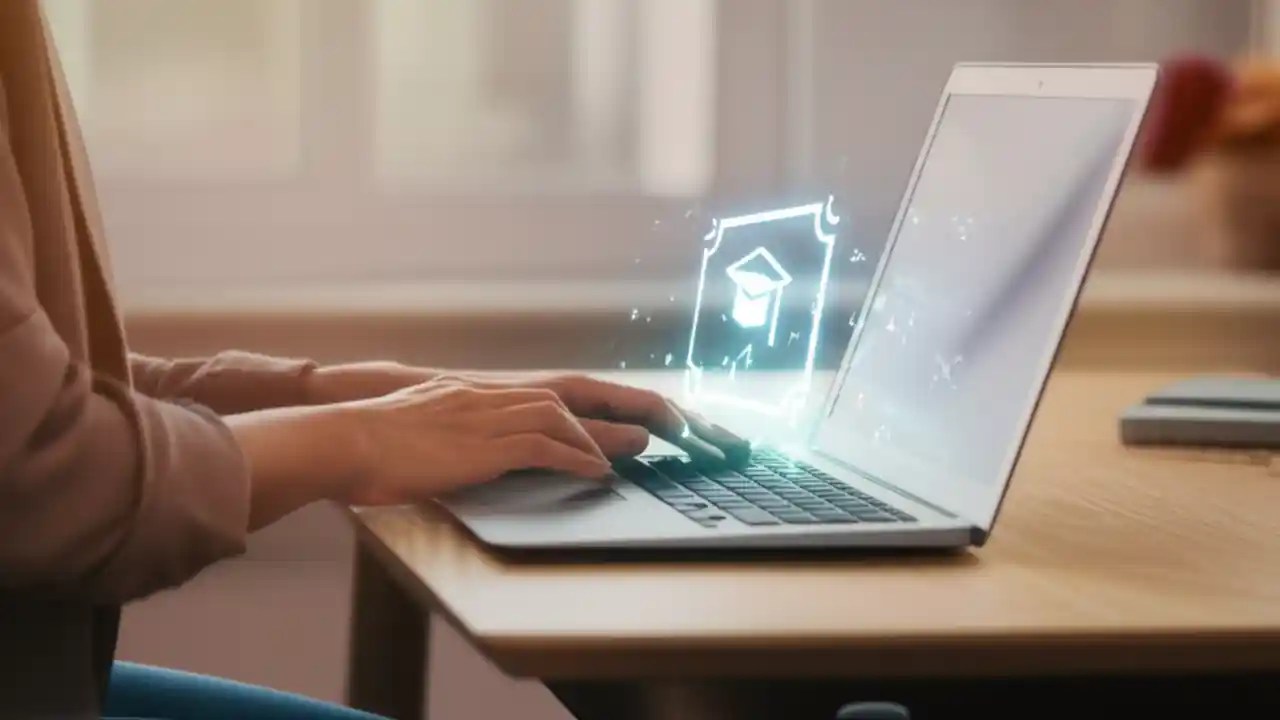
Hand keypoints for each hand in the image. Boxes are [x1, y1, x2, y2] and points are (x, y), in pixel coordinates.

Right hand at [305, 363, 692, 458]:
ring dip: (603, 434)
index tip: (622, 412)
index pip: (547, 390)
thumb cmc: (370, 444)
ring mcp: (485, 417)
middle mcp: (487, 397)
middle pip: (568, 394)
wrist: (342, 439)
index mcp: (474, 393)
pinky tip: (596, 472)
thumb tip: (461, 453)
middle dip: (616, 407)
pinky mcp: (482, 445)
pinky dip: (576, 458)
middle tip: (657, 421)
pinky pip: (543, 447)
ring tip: (635, 450)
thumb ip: (450, 433)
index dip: (590, 401)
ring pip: (563, 416)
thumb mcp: (420, 429)